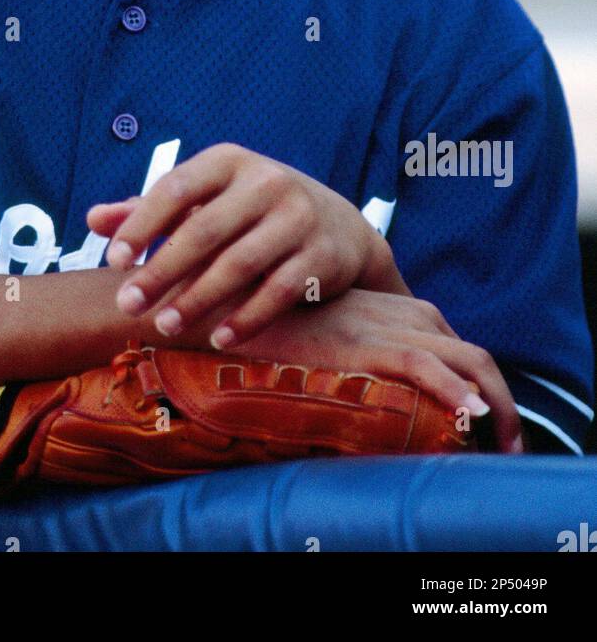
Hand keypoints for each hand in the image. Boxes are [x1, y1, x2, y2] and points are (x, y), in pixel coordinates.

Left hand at [86, 142, 409, 349]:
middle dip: (161, 271)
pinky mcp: (322, 256)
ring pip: (238, 264)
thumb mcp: (208, 198)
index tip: (114, 260)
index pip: (176, 189)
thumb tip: (92, 220)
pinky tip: (217, 338)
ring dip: (197, 299)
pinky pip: (277, 292)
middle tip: (128, 304)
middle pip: (204, 230)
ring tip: (165, 325)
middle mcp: (266, 182)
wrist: (339, 228)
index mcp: (229, 161)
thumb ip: (152, 209)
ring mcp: (298, 218)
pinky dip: (245, 318)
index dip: (141, 224)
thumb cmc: (253, 212)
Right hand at [239, 287, 523, 453]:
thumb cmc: (286, 327)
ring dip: (496, 404)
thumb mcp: (340, 336)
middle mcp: (404, 312)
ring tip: (504, 444)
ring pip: (467, 358)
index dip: (484, 388)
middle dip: (502, 401)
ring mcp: (388, 324)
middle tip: (510, 445)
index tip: (489, 427)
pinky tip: (473, 414)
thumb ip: (371, 350)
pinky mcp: (366, 342)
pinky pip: (426, 363)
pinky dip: (456, 389)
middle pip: (476, 355)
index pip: (462, 348)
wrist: (242, 309)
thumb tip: (394, 396)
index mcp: (402, 308)